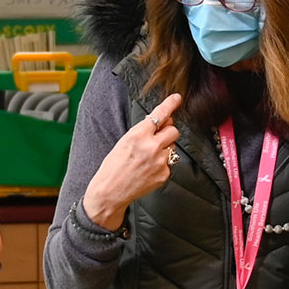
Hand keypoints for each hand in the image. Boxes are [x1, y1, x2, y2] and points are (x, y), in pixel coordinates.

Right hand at [82, 93, 180, 230]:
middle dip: (168, 132)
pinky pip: (170, 162)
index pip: (159, 115)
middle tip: (158, 137)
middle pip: (173, 130)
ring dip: (165, 148)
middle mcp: (152, 146)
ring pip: (173, 146)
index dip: (170, 105)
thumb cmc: (114, 165)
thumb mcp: (124, 141)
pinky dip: (163, 163)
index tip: (177, 98)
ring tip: (148, 157)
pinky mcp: (164, 173)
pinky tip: (149, 168)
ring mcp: (160, 161)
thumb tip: (164, 122)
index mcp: (138, 135)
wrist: (111, 190)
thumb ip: (144, 132)